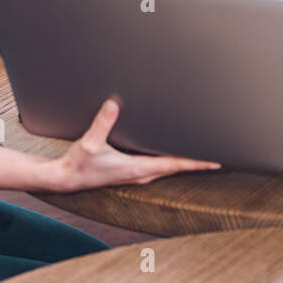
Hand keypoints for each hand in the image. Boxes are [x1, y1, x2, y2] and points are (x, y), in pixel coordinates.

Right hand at [52, 98, 219, 190]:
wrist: (66, 179)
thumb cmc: (78, 163)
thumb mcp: (90, 142)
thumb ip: (102, 123)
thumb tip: (113, 103)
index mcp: (137, 168)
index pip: (174, 165)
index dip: (196, 162)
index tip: (215, 160)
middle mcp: (141, 174)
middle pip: (176, 168)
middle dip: (196, 161)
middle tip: (217, 154)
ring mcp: (136, 175)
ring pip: (168, 168)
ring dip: (184, 162)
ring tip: (201, 153)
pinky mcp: (130, 172)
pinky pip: (158, 167)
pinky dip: (171, 161)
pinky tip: (172, 152)